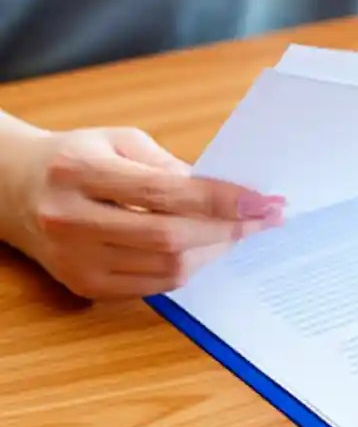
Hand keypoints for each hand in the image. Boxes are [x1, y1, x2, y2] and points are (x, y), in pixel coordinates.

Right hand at [0, 126, 283, 299]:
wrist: (12, 189)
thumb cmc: (77, 157)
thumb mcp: (120, 141)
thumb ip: (170, 165)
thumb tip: (227, 194)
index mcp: (79, 172)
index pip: (165, 194)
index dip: (222, 201)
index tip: (263, 201)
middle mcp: (71, 219)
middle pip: (169, 237)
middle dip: (228, 230)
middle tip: (264, 218)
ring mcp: (74, 259)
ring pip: (166, 268)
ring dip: (213, 251)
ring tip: (238, 232)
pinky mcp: (81, 285)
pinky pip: (152, 286)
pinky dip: (188, 269)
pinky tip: (206, 249)